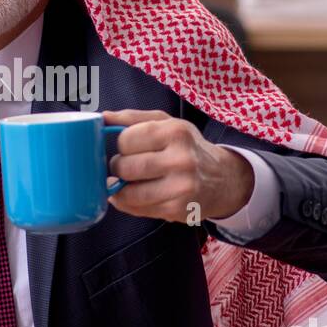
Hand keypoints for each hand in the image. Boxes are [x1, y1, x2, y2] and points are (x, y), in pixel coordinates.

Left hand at [102, 109, 254, 224]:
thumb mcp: (167, 124)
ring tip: (128, 181)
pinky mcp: (176, 209)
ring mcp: (180, 187)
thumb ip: (133, 118)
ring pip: (128, 193)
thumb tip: (103, 117)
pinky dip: (129, 203)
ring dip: (120, 188)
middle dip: (118, 168)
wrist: (222, 179)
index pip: (126, 139)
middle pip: (125, 167)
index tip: (128, 147)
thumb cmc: (188, 147)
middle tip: (125, 166)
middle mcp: (181, 159)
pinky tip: (137, 195)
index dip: (121, 144)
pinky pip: (138, 209)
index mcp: (175, 132)